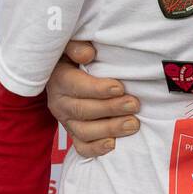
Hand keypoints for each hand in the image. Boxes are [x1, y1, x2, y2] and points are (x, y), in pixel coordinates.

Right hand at [47, 39, 139, 158]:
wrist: (64, 72)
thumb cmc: (75, 55)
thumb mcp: (71, 44)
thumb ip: (76, 46)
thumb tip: (88, 53)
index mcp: (58, 78)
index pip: (75, 85)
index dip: (97, 88)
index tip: (119, 87)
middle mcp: (59, 102)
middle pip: (82, 110)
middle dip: (110, 109)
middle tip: (134, 104)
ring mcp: (66, 120)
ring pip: (83, 131)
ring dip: (109, 129)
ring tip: (133, 124)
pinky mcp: (74, 133)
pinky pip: (82, 147)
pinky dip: (96, 149)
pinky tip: (113, 144)